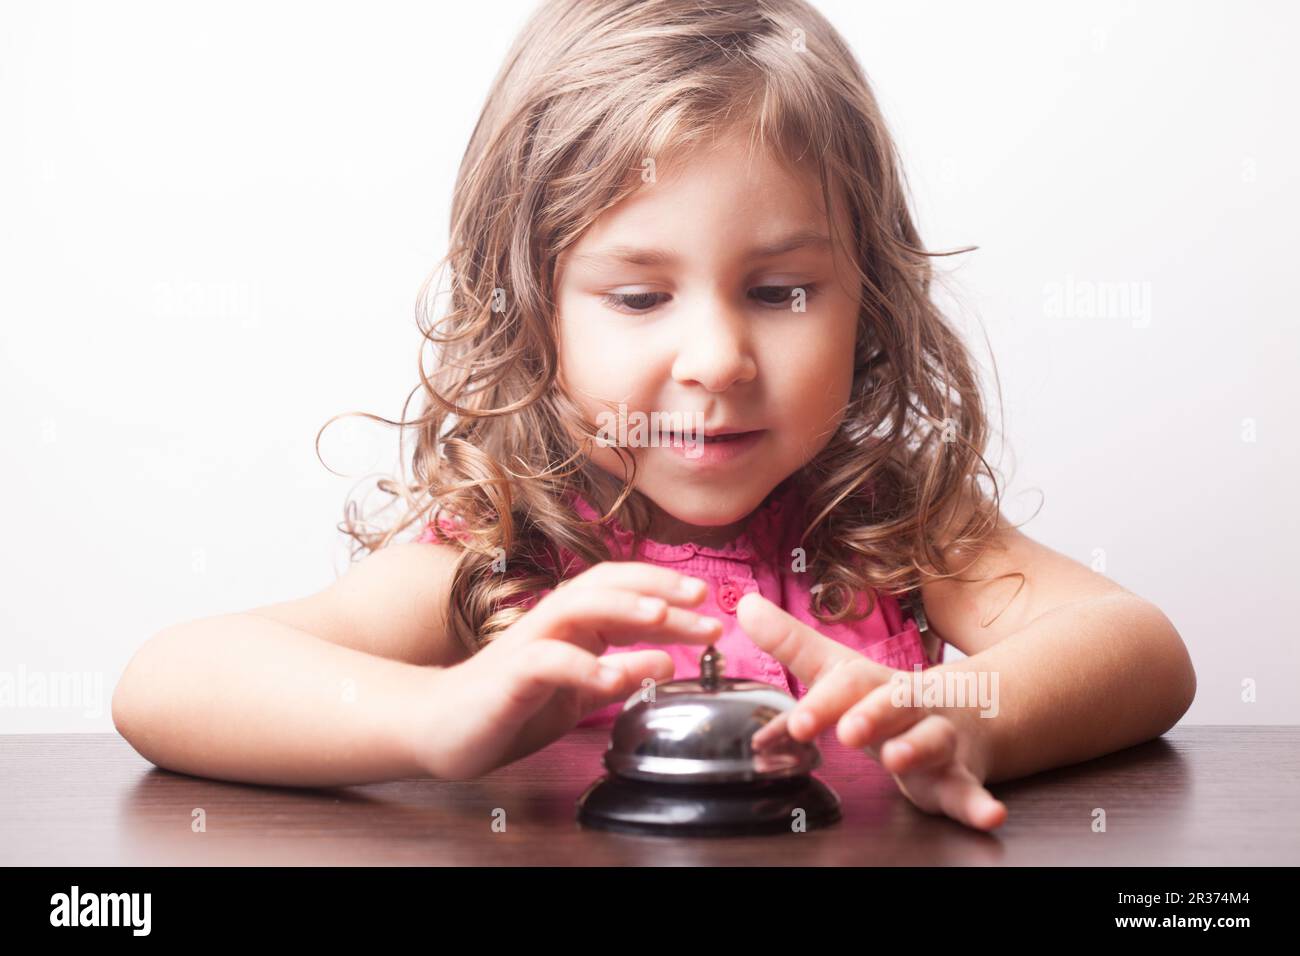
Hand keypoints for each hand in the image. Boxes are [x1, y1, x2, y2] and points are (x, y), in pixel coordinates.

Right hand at [415, 561, 722, 778]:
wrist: (437, 728)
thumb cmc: (509, 706)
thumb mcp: (578, 694)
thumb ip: (620, 673)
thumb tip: (668, 659)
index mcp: (572, 624)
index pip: (624, 591)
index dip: (666, 591)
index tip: (708, 603)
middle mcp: (551, 623)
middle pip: (606, 586)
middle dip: (657, 588)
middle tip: (703, 600)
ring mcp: (527, 645)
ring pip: (576, 607)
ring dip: (622, 609)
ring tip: (664, 619)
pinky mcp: (507, 676)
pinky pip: (547, 661)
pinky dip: (582, 667)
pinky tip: (613, 680)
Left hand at [736, 592, 1006, 831]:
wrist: (966, 712)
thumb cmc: (885, 697)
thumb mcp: (840, 671)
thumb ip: (793, 645)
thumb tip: (745, 607)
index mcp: (875, 683)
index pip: (850, 683)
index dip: (822, 702)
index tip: (796, 724)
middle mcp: (910, 706)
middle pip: (895, 702)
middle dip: (872, 715)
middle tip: (847, 732)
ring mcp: (940, 740)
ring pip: (933, 740)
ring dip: (917, 749)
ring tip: (898, 760)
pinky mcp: (959, 778)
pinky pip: (973, 790)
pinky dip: (981, 804)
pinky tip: (990, 816)